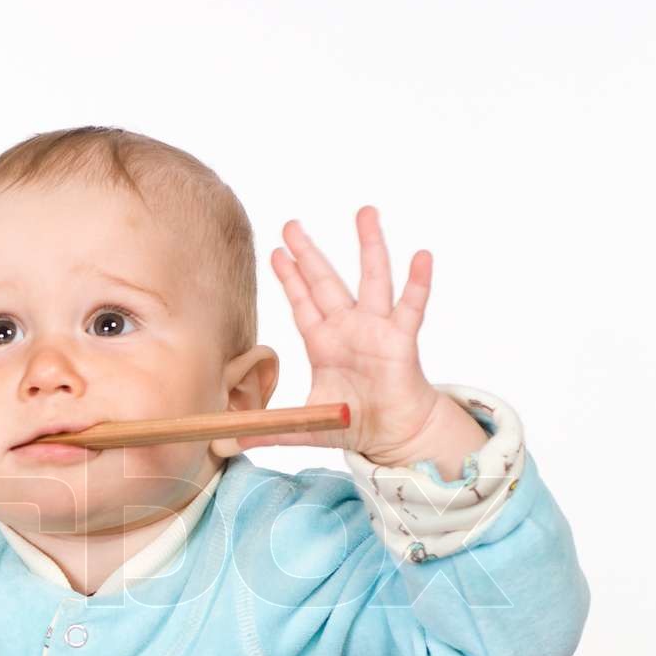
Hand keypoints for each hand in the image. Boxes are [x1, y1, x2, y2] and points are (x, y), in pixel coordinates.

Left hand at [256, 207, 485, 476]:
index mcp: (324, 343)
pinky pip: (411, 307)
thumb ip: (273, 430)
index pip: (302, 303)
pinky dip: (418, 282)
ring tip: (365, 212)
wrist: (394, 435)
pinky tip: (422, 256)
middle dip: (309, 252)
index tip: (275, 252)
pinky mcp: (402, 341)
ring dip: (368, 245)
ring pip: (372, 279)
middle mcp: (349, 328)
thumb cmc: (354, 423)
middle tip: (292, 223)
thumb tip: (234, 443)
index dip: (289, 278)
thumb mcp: (307, 426)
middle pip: (325, 281)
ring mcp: (377, 330)